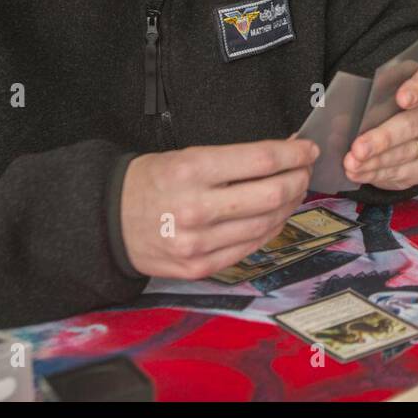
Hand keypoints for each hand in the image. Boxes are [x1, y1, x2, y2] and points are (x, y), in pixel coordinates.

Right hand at [120, 139, 317, 280]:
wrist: (108, 221)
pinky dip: (270, 228)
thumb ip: (236, 158)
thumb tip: (286, 152)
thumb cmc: (152, 182)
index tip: (308, 149)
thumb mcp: (186, 155)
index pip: (261, 161)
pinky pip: (251, 247)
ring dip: (289, 204)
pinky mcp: (199, 267)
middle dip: (299, 179)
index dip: (295, 154)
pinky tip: (274, 215)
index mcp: (191, 170)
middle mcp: (196, 208)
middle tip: (304, 170)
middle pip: (272, 194)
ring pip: (267, 224)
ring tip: (292, 191)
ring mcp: (199, 243)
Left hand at [342, 66, 417, 191]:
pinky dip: (377, 174)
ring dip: (376, 161)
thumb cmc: (385, 107)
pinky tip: (358, 173)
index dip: (415, 90)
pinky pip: (403, 172)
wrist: (402, 132)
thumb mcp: (377, 97)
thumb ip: (363, 103)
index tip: (402, 98)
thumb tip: (341, 122)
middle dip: (383, 138)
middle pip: (414, 124)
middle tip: (358, 149)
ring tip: (352, 164)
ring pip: (407, 152)